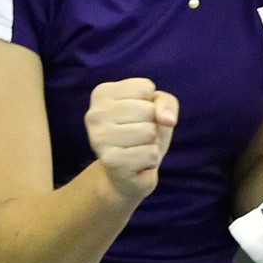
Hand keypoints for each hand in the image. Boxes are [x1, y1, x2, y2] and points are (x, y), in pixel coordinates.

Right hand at [85, 78, 177, 202]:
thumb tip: (167, 120)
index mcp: (102, 93)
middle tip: (138, 136)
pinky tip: (136, 163)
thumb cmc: (141, 134)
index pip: (145, 87)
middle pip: (148, 110)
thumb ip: (166, 102)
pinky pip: (150, 154)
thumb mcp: (157, 109)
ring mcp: (99, 139)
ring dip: (151, 143)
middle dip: (152, 125)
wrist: (127, 174)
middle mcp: (95, 114)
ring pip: (149, 132)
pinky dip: (151, 160)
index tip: (137, 115)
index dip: (151, 103)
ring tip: (137, 148)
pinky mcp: (110, 162)